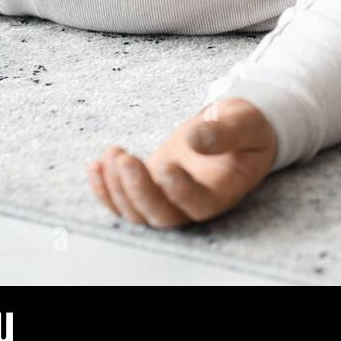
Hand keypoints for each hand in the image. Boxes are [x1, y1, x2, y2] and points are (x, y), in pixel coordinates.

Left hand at [87, 98, 276, 227]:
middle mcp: (194, 204)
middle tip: (124, 158)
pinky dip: (105, 190)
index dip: (178, 191)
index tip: (165, 165)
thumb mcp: (243, 123)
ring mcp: (170, 199)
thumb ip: (224, 132)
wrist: (235, 128)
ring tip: (112, 152)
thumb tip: (194, 139)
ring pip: (137, 212)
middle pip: (160, 216)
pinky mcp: (151, 189)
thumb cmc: (245, 127)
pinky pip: (123, 202)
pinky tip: (96, 165)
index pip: (197, 204)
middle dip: (136, 191)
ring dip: (117, 187)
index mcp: (223, 192)